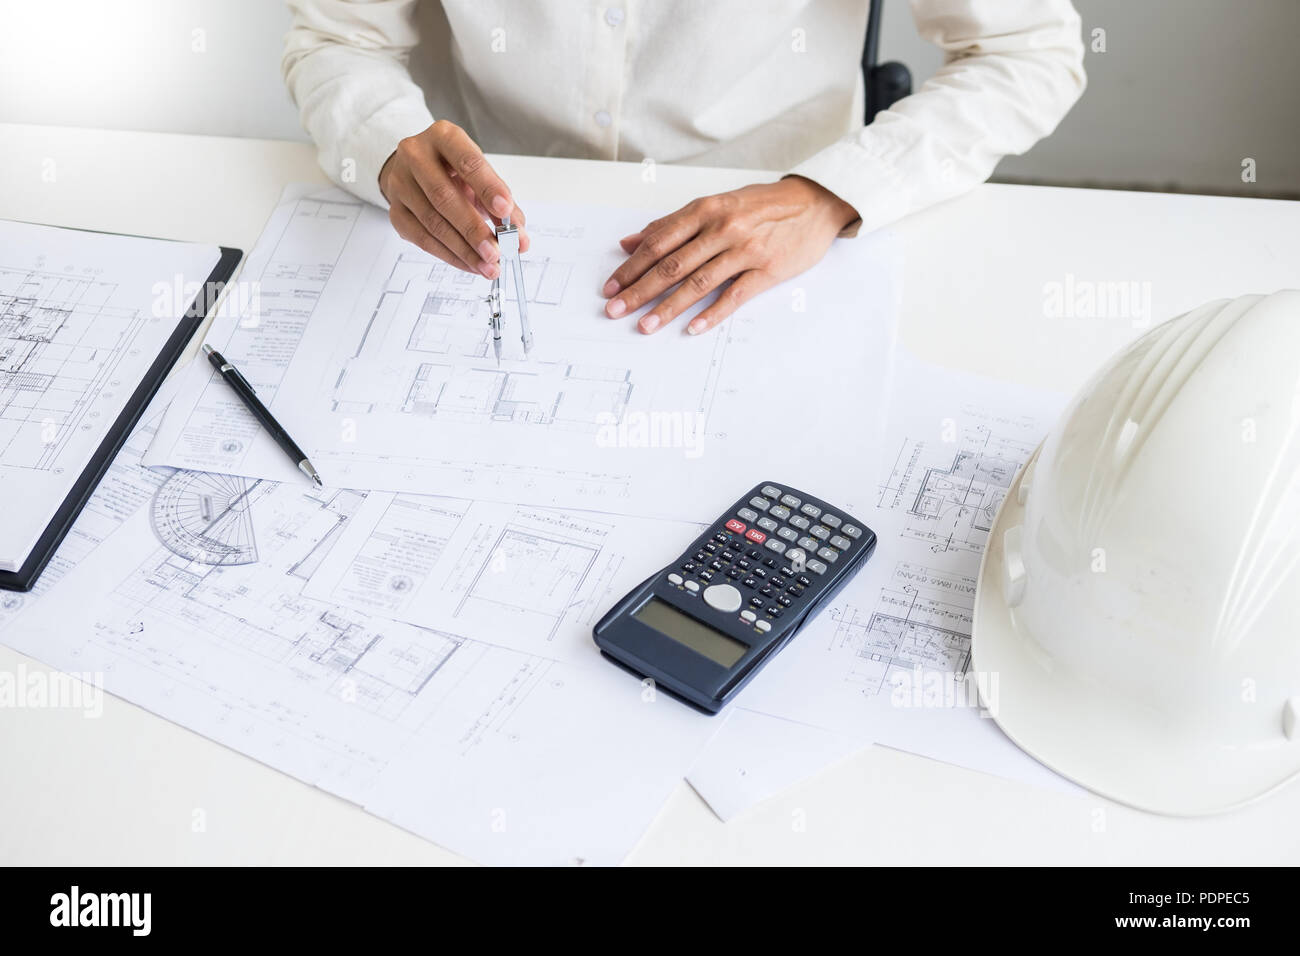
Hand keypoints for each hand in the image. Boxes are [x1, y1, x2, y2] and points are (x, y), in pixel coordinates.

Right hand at [379, 120, 529, 278]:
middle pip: (444, 197)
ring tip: (488, 266)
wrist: (415, 169)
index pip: (467, 162)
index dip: (487, 187)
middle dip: (473, 229)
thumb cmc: (454, 171)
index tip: (506, 210)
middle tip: (496, 252)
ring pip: (432, 223)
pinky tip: (470, 264)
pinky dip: (450, 256)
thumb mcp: (480, 177)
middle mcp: (415, 155)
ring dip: (464, 250)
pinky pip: (422, 239)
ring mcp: (400, 183)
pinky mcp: (395, 211)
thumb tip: (520, 239)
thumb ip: (502, 205)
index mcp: (443, 137)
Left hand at [602, 176, 857, 333]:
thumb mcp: (716, 204)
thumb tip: (631, 242)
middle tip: (615, 311)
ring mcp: (745, 249)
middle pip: (672, 265)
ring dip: (667, 308)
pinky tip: (692, 328)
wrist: (815, 203)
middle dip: (639, 290)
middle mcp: (722, 228)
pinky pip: (733, 296)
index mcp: (705, 210)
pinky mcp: (767, 269)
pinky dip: (711, 314)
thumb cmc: (761, 206)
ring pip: (697, 282)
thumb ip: (672, 224)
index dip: (631, 267)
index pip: (658, 242)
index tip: (611, 287)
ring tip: (645, 326)